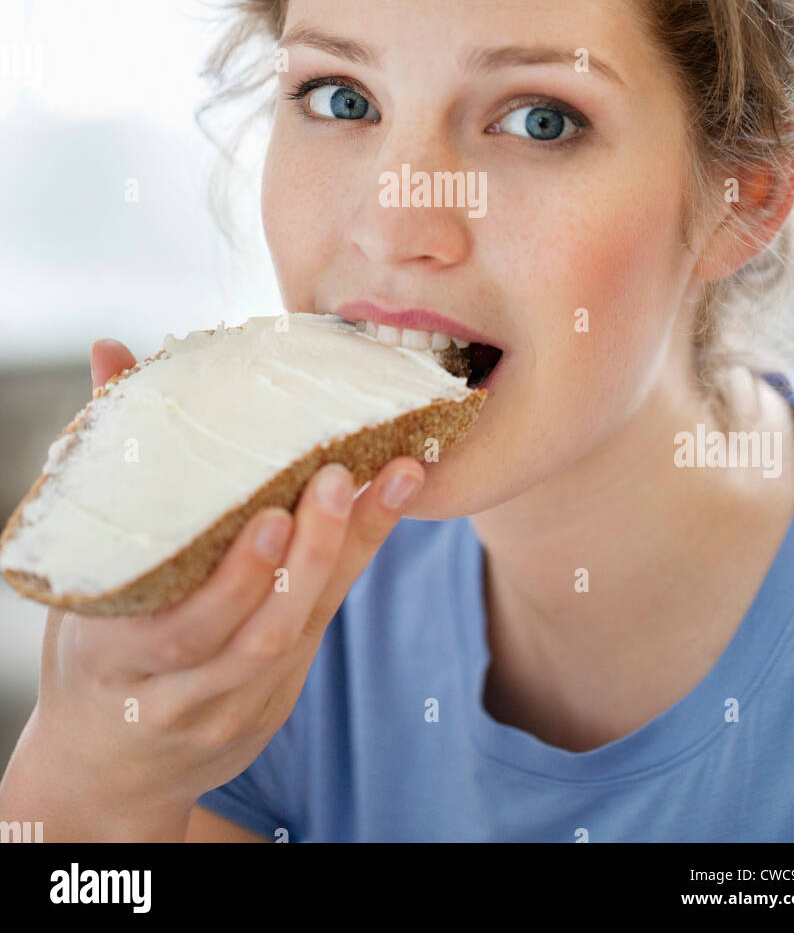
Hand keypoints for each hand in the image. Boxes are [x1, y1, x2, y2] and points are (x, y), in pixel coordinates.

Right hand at [32, 335, 425, 814]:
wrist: (107, 763)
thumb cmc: (93, 642)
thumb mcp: (86, 568)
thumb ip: (108, 459)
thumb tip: (112, 351)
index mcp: (121, 653)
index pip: (185, 626)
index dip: (235, 578)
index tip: (274, 514)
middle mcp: (183, 690)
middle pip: (258, 632)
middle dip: (308, 555)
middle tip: (339, 476)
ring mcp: (234, 703)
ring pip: (299, 632)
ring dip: (346, 554)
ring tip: (386, 481)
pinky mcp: (271, 702)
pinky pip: (317, 629)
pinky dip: (351, 566)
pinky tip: (384, 507)